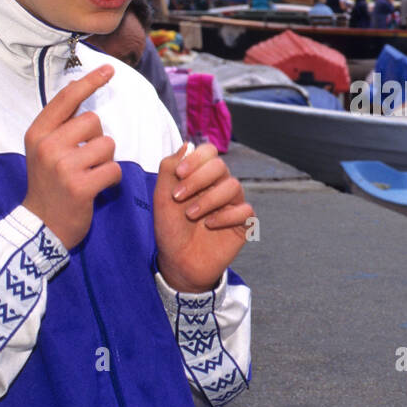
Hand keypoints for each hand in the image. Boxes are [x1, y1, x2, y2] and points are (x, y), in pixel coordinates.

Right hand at [21, 65, 121, 248]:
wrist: (41, 226)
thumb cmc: (49, 184)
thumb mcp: (43, 150)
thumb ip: (59, 124)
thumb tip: (79, 87)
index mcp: (37, 133)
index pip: (67, 98)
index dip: (90, 81)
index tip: (109, 69)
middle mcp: (47, 146)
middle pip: (94, 121)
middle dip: (98, 138)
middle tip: (85, 159)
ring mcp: (63, 166)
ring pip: (107, 144)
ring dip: (106, 159)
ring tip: (90, 174)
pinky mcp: (80, 186)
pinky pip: (114, 168)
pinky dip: (112, 178)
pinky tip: (97, 188)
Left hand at [154, 141, 252, 293]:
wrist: (178, 262)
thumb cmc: (171, 229)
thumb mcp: (162, 198)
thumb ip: (169, 169)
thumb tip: (187, 144)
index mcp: (201, 176)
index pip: (209, 152)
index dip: (196, 158)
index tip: (179, 173)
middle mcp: (219, 186)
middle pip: (220, 166)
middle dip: (198, 179)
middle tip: (179, 196)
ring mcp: (232, 204)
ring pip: (233, 186)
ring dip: (209, 199)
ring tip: (190, 215)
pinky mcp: (243, 223)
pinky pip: (245, 210)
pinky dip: (225, 216)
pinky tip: (209, 225)